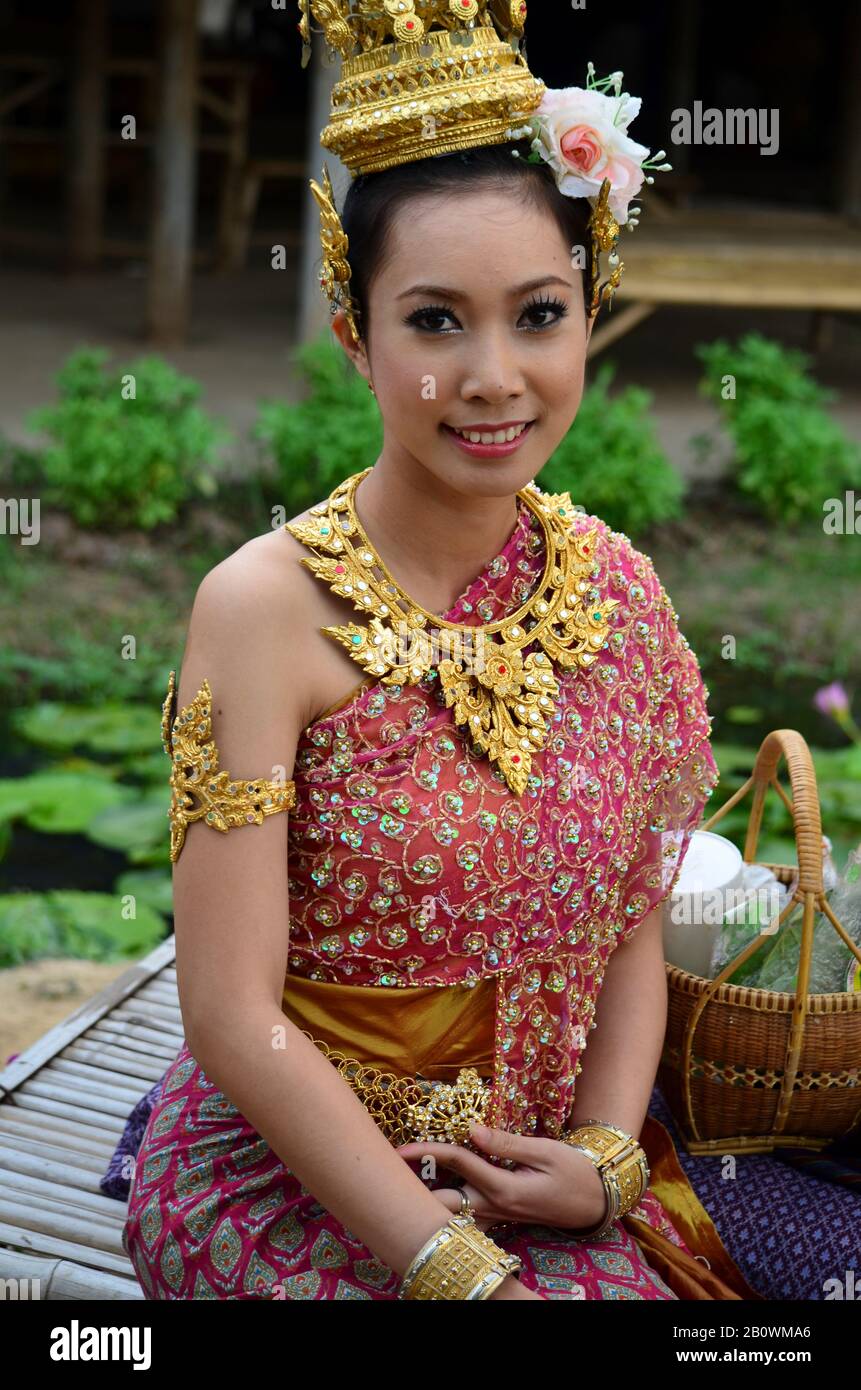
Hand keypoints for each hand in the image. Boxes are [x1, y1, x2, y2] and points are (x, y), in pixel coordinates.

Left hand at [397, 1123, 608, 1235]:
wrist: (596, 1201)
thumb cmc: (575, 1171)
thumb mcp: (545, 1151)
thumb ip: (506, 1143)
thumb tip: (472, 1129)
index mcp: (504, 1189)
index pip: (458, 1164)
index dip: (429, 1151)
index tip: (402, 1147)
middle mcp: (495, 1208)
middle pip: (444, 1205)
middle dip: (415, 1190)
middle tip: (390, 1173)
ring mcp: (497, 1217)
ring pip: (452, 1216)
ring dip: (427, 1200)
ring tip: (403, 1182)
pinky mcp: (500, 1219)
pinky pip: (466, 1219)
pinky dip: (448, 1209)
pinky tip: (434, 1197)